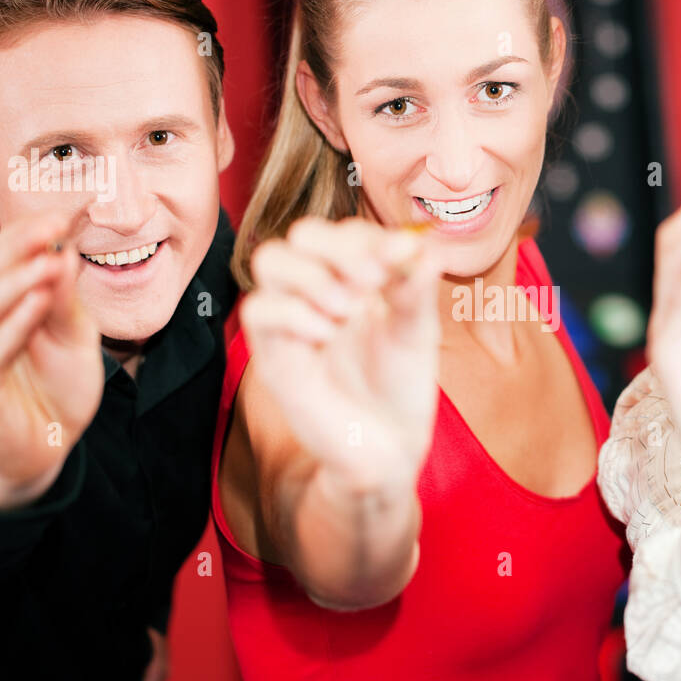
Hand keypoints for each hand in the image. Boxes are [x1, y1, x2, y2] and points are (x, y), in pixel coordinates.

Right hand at [0, 212, 103, 508]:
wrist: (47, 447)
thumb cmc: (57, 386)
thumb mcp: (73, 335)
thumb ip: (66, 300)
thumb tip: (64, 252)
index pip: (6, 254)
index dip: (34, 232)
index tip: (69, 211)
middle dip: (23, 247)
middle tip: (56, 225)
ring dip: (16, 281)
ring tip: (49, 261)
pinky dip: (15, 324)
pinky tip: (38, 302)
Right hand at [239, 216, 441, 494]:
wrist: (389, 449)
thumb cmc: (400, 386)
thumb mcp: (417, 331)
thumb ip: (415, 288)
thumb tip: (421, 246)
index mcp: (352, 280)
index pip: (345, 231)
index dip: (371, 236)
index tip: (403, 257)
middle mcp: (317, 293)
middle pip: (302, 234)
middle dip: (339, 248)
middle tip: (372, 281)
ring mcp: (291, 322)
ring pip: (271, 260)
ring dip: (314, 275)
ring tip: (349, 311)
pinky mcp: (274, 356)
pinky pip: (258, 310)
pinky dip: (294, 312)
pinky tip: (326, 335)